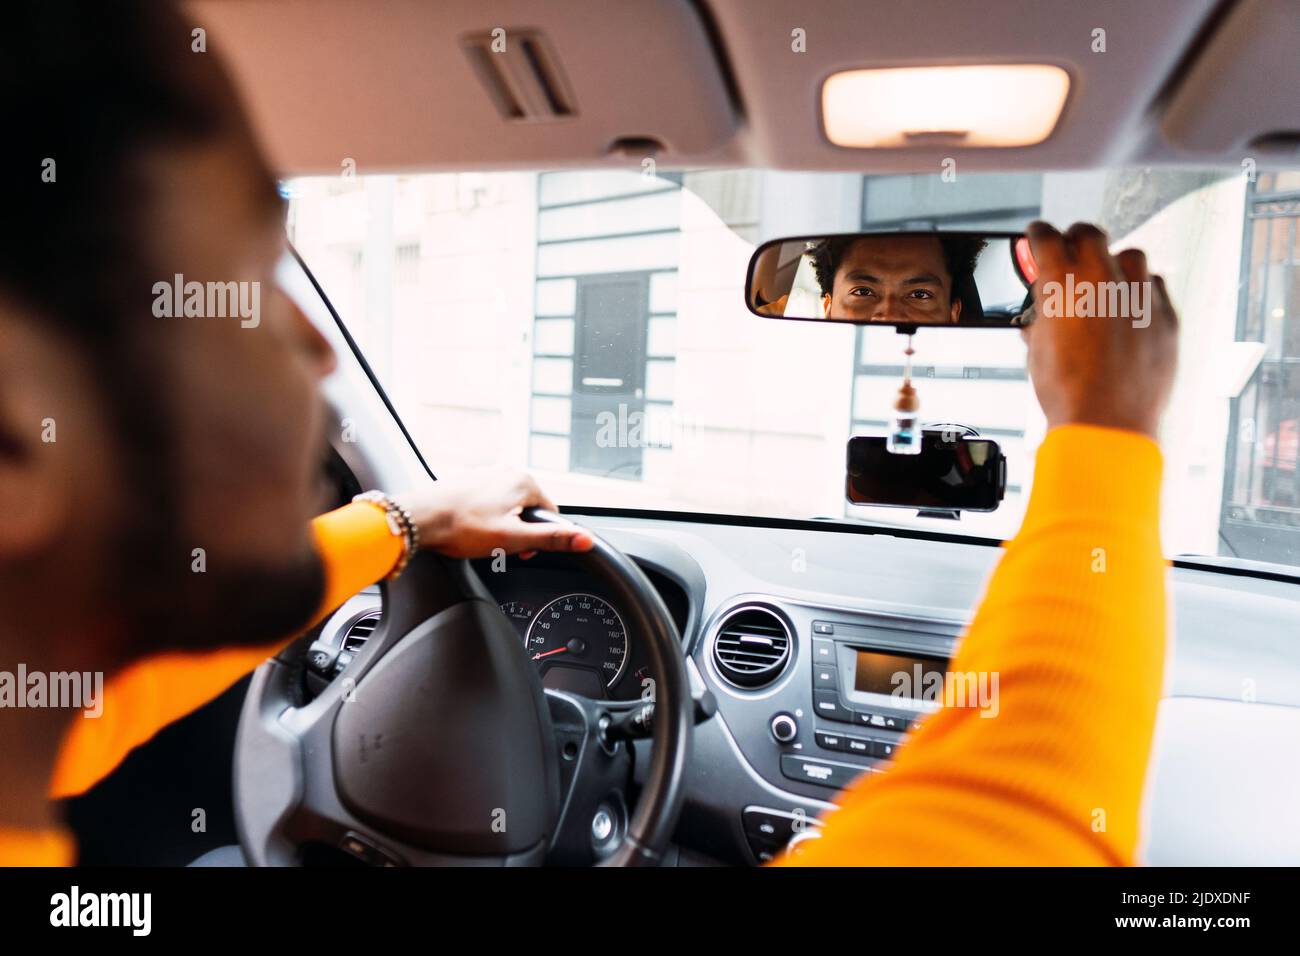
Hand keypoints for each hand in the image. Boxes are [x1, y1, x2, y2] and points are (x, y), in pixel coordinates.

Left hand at [396, 470, 592, 558]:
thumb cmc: (461, 527)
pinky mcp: (469, 482)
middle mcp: (507, 471)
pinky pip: (488, 505)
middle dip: (517, 533)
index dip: (538, 539)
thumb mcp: (512, 539)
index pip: (550, 515)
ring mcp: (486, 475)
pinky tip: (468, 530)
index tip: (519, 550)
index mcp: (524, 481)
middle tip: (496, 546)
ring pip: (507, 510)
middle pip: (528, 512)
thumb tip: (585, 540)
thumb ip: (551, 539)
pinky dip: (482, 519)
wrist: (419, 519)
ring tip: (478, 538)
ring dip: (499, 527)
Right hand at [1022, 221, 1177, 440]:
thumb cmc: (1068, 392)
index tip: (1038, 237)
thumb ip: (1042, 317)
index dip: (1038, 235)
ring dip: (1114, 264)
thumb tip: (1045, 309)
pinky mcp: (1166, 315)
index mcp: (1062, 283)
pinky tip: (1129, 309)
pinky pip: (1155, 287)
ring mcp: (1139, 295)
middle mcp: (1102, 279)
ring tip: (1105, 283)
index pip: (1046, 237)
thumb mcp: (1036, 349)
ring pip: (1130, 255)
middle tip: (1071, 251)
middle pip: (1090, 233)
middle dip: (1076, 239)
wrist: (1105, 423)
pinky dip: (1141, 292)